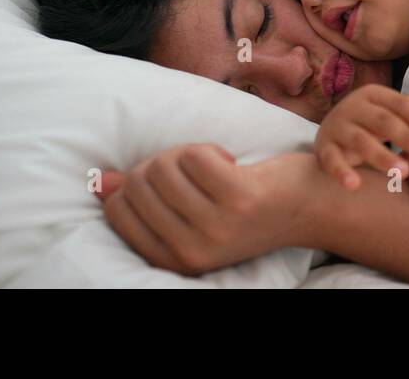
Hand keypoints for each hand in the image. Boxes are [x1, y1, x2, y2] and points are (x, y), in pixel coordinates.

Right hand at [96, 144, 318, 275]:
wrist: (308, 206)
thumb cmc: (246, 208)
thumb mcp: (193, 215)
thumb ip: (146, 202)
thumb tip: (101, 183)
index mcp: (175, 260)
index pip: (117, 212)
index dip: (134, 184)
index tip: (170, 185)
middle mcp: (191, 250)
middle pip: (137, 184)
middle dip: (159, 163)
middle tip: (193, 168)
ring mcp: (216, 226)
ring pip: (163, 166)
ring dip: (185, 153)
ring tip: (212, 166)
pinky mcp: (238, 198)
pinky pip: (194, 154)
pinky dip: (208, 148)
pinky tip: (229, 162)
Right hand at [315, 84, 408, 189]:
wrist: (331, 130)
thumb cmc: (373, 122)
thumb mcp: (394, 111)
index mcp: (374, 95)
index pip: (398, 103)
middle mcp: (353, 107)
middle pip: (382, 122)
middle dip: (406, 136)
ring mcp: (337, 127)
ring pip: (360, 141)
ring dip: (382, 156)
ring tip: (404, 172)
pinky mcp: (324, 148)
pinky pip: (331, 160)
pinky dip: (341, 172)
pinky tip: (355, 185)